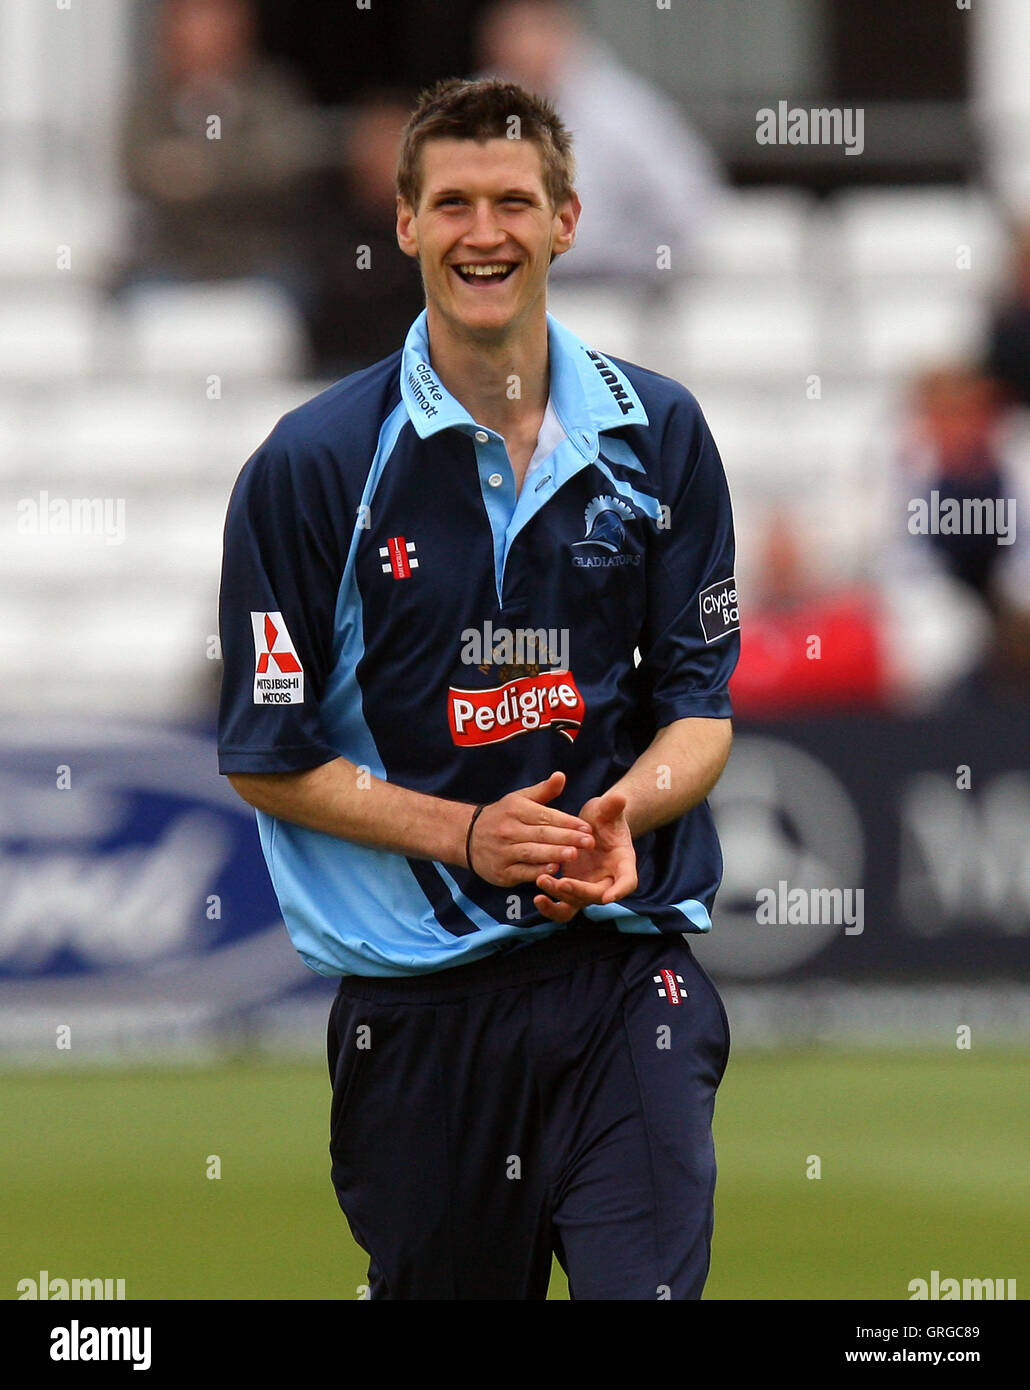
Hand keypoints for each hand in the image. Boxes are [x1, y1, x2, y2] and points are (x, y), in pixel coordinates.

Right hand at [466, 771, 594, 886]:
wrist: (467, 837)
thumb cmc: (502, 817)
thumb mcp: (519, 799)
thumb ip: (543, 791)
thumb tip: (561, 776)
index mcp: (516, 810)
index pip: (546, 816)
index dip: (568, 822)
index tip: (587, 827)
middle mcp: (509, 830)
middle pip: (541, 834)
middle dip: (567, 838)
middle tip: (589, 842)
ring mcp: (504, 851)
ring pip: (532, 852)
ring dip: (554, 854)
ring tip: (574, 854)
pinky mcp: (501, 871)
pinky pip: (521, 871)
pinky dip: (537, 871)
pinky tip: (553, 870)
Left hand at [533, 789, 637, 922]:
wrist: (594, 826)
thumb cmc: (605, 817)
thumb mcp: (607, 810)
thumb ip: (612, 806)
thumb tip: (618, 798)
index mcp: (622, 862)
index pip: (628, 881)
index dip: (620, 891)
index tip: (609, 898)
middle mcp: (607, 880)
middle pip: (597, 895)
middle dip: (580, 891)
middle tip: (562, 883)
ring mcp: (588, 888)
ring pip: (576, 903)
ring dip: (560, 896)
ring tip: (542, 880)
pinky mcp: (572, 891)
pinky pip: (562, 907)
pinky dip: (551, 906)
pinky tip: (537, 897)